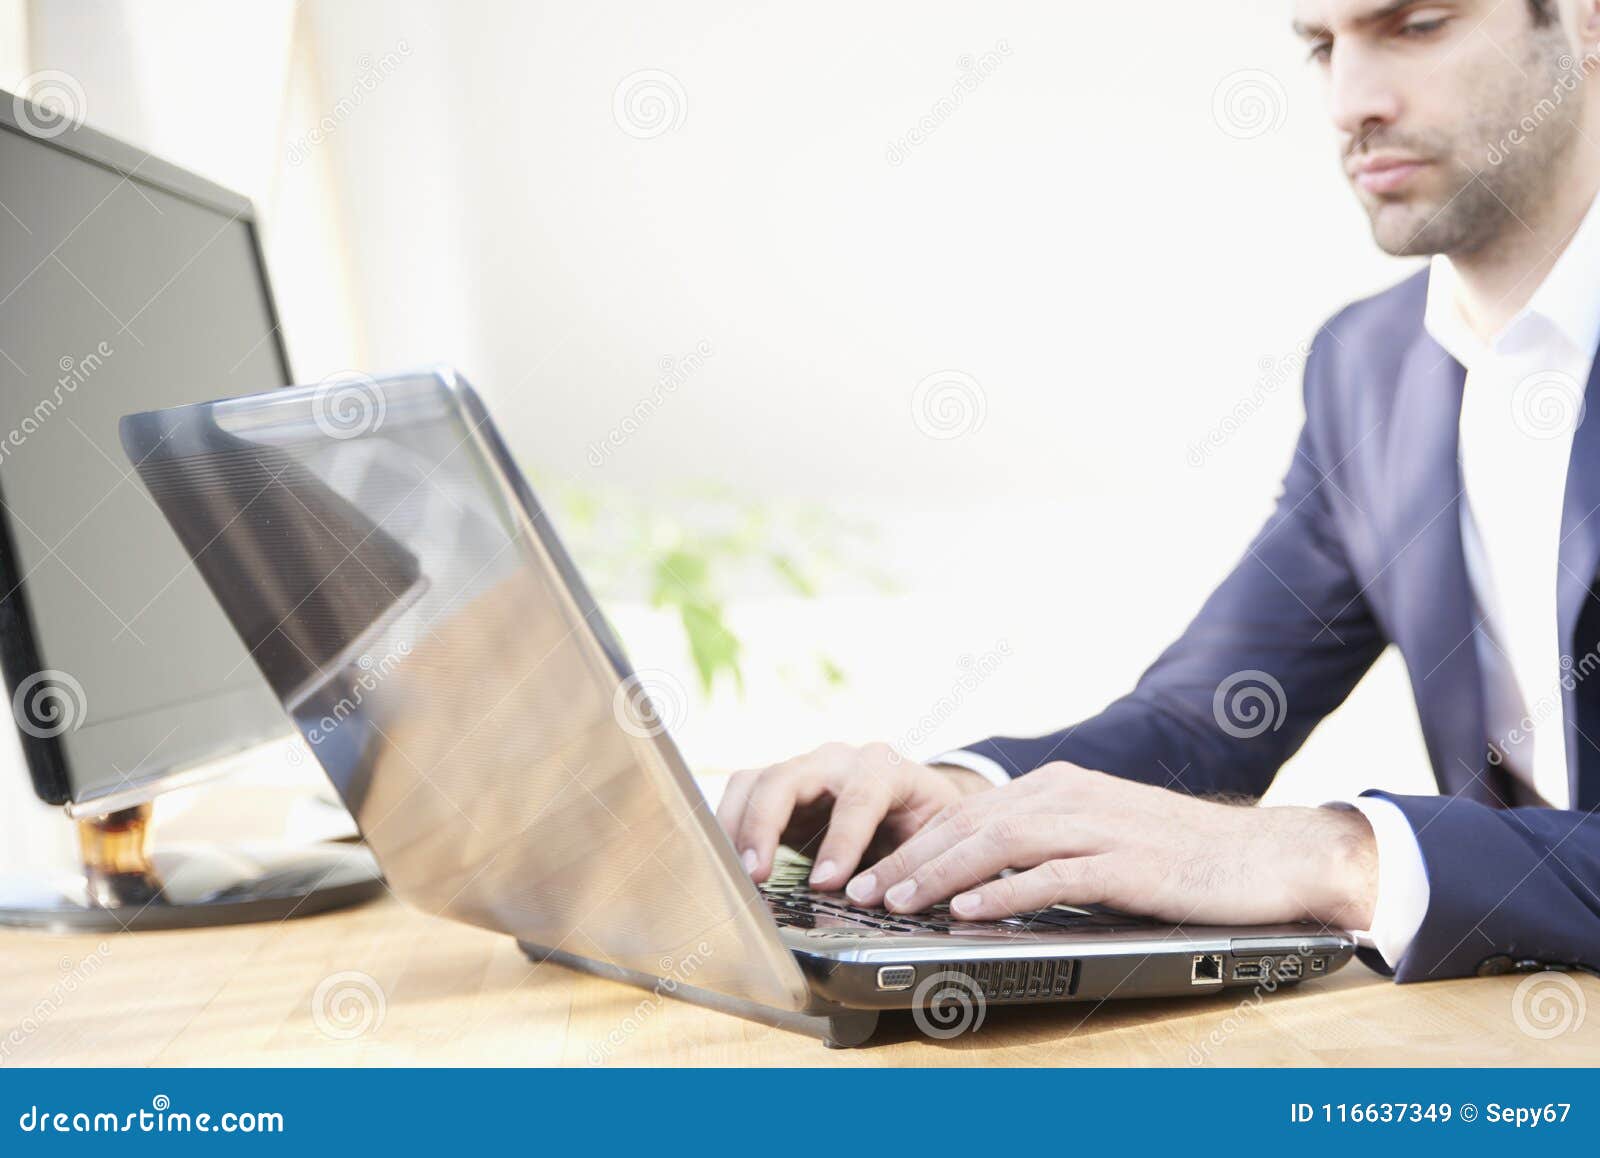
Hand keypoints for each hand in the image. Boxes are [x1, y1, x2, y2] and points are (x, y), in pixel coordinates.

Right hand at [715, 742, 990, 887]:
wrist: (914, 803)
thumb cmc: (924, 824)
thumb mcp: (934, 840)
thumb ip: (910, 864)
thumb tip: (878, 902)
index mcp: (886, 768)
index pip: (859, 797)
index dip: (842, 840)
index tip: (826, 883)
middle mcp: (838, 759)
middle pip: (789, 777)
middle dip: (767, 825)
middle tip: (757, 875)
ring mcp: (803, 768)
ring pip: (756, 781)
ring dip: (738, 828)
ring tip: (735, 875)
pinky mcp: (778, 786)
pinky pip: (742, 794)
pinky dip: (729, 826)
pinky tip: (728, 864)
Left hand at [845, 762, 1377, 929]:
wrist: (1266, 856)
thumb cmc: (1180, 854)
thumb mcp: (1099, 835)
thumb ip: (1043, 845)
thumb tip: (979, 876)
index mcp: (1057, 785)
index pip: (968, 811)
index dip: (912, 842)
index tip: (870, 873)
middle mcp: (1070, 794)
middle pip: (970, 822)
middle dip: (908, 858)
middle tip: (861, 892)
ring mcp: (1099, 825)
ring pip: (998, 842)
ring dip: (940, 874)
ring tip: (897, 902)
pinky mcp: (1127, 863)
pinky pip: (1051, 876)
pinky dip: (1002, 893)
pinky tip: (968, 910)